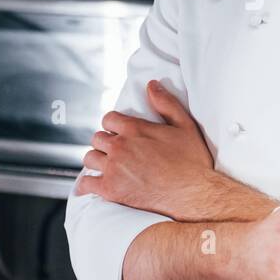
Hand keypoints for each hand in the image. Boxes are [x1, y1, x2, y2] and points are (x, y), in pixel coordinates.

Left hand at [79, 80, 265, 220]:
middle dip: (105, 143)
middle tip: (116, 151)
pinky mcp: (111, 189)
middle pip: (97, 138)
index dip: (113, 125)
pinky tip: (92, 184)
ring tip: (107, 165)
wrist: (193, 194)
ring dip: (97, 160)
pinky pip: (86, 183)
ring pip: (90, 158)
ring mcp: (113, 168)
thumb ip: (166, 103)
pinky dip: (86, 184)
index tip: (120, 133)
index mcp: (134, 129)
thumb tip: (152, 85)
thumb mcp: (185, 125)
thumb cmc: (192, 161)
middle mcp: (120, 147)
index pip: (108, 119)